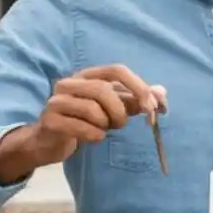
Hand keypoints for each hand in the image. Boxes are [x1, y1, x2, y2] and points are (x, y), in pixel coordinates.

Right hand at [35, 64, 166, 161]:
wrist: (50, 142)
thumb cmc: (84, 121)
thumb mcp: (113, 109)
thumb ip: (136, 101)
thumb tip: (162, 94)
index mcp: (88, 76)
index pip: (117, 70)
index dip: (138, 86)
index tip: (153, 107)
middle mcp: (70, 83)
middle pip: (104, 89)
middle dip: (120, 111)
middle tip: (120, 124)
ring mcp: (57, 101)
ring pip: (92, 109)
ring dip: (106, 124)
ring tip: (103, 129)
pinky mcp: (50, 121)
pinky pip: (81, 127)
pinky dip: (95, 135)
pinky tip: (94, 138)